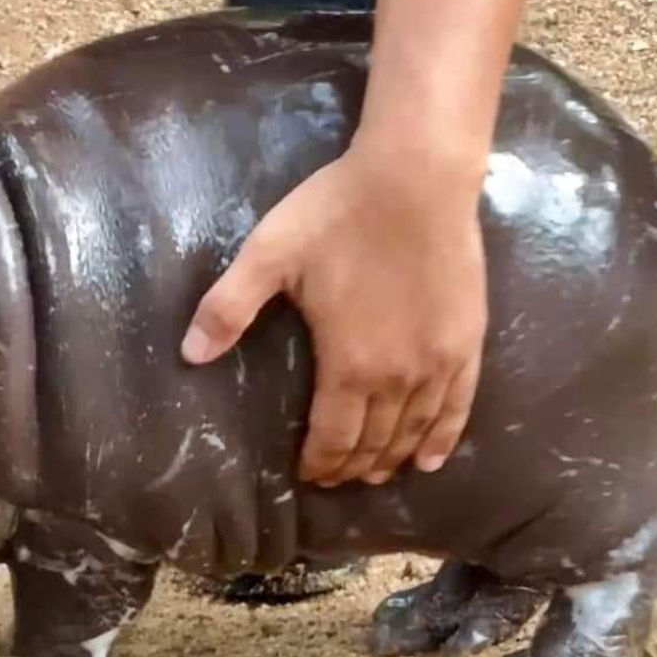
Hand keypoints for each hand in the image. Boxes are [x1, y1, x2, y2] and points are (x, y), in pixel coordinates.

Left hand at [180, 143, 487, 484]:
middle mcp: (398, 377)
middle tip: (336, 479)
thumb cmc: (339, 212)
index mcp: (349, 365)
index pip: (334, 437)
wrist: (418, 177)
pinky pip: (458, 406)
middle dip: (352, 466)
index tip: (308, 474)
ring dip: (393, 459)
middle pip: (374, 442)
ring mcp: (438, 362)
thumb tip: (188, 355)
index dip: (320, 463)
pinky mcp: (467, 341)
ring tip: (376, 474)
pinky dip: (443, 438)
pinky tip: (432, 458)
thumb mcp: (270, 255)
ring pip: (415, 431)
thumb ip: (229, 307)